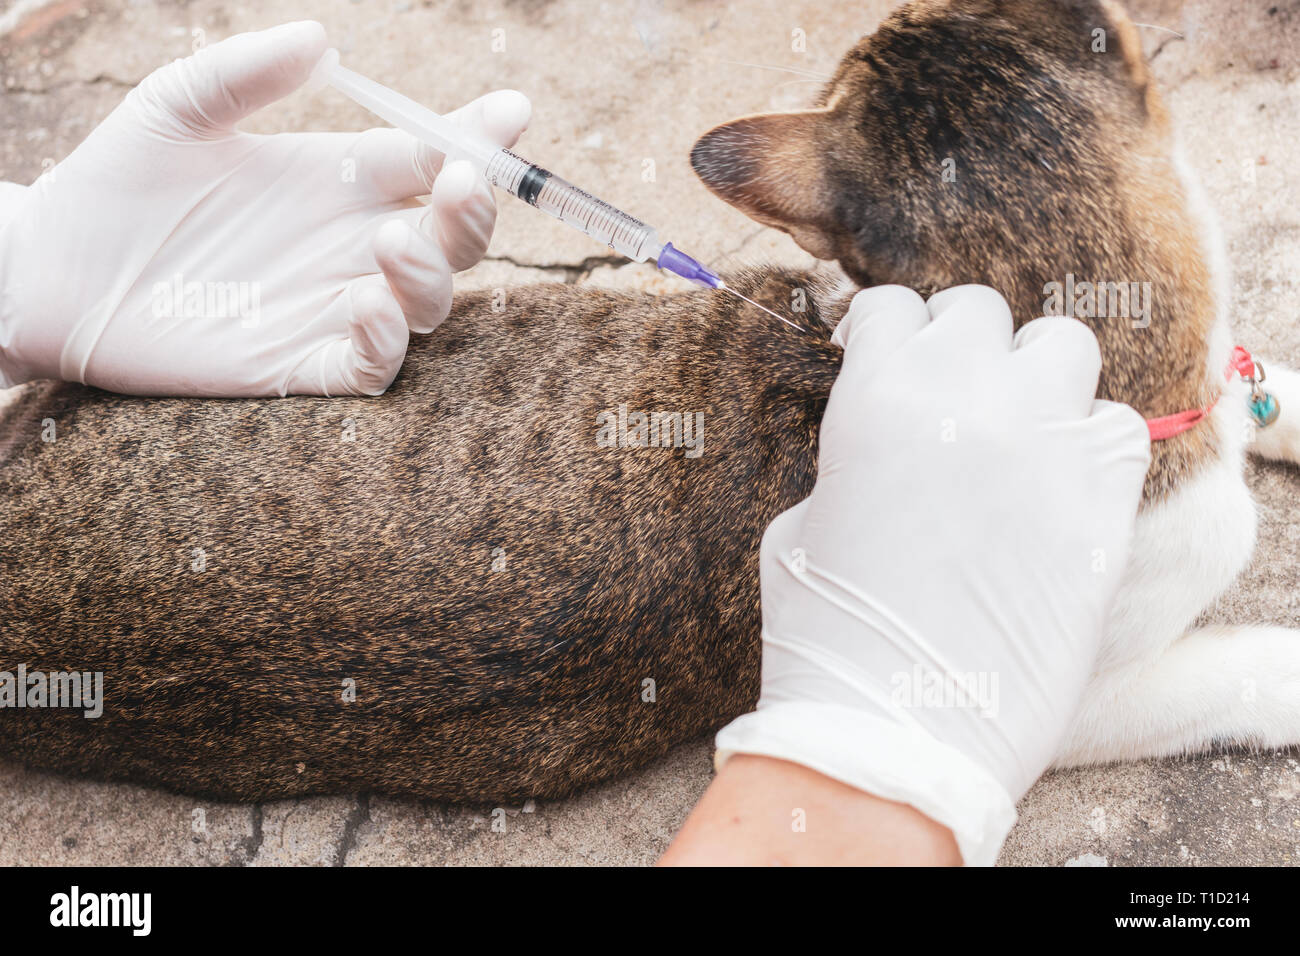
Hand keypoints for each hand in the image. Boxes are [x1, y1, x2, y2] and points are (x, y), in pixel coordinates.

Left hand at [0, 21, 529, 396]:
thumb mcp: (177, 106)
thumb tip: (322, 39)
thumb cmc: (118, 181)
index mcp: (340, 178)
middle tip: (464, 181)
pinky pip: (372, 366)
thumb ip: (246, 72)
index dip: (479, 139)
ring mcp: (332, 305)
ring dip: (431, 274)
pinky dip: (385, 340)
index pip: (432, 157)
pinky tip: (363, 304)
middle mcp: (350, 242)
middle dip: (474, 212)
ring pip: (427, 304)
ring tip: (389, 240)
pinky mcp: (301, 363)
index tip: (510, 115)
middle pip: (451, 237)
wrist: (56, 270)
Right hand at [714, 285, 1150, 864]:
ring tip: (1011, 422)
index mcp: (874, 396)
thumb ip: (848, 457)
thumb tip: (879, 442)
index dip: (880, 333)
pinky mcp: (1101, 504)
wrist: (894, 729)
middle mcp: (965, 398)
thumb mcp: (803, 523)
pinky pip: (1114, 426)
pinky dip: (1086, 441)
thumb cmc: (824, 635)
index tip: (881, 355)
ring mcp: (1043, 445)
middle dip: (955, 342)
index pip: (888, 308)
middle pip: (976, 309)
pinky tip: (1055, 480)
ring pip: (1061, 344)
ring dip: (1030, 373)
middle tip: (944, 393)